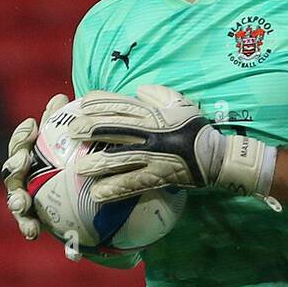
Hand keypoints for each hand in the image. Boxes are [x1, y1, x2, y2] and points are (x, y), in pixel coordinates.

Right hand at [1, 93, 68, 240]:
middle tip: (23, 161)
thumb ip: (61, 123)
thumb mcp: (68, 144)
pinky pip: (31, 227)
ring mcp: (25, 203)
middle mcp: (20, 181)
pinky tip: (37, 235)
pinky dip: (31, 230)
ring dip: (18, 206)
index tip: (32, 125)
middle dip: (14, 167)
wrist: (78, 197)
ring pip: (17, 204)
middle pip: (12, 174)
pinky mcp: (33, 222)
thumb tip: (61, 96)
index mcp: (26, 160)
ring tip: (23, 205)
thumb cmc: (70, 165)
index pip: (19, 146)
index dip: (23, 136)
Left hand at [68, 84, 279, 208]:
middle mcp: (150, 133)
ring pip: (119, 158)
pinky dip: (114, 190)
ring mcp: (153, 156)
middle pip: (114, 129)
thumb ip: (158, 95)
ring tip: (78, 168)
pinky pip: (132, 184)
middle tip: (72, 133)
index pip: (120, 104)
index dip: (98, 103)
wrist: (215, 156)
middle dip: (90, 130)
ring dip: (97, 163)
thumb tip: (138, 92)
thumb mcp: (180, 103)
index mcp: (153, 113)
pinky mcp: (157, 176)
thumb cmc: (196, 128)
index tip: (81, 103)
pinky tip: (98, 195)